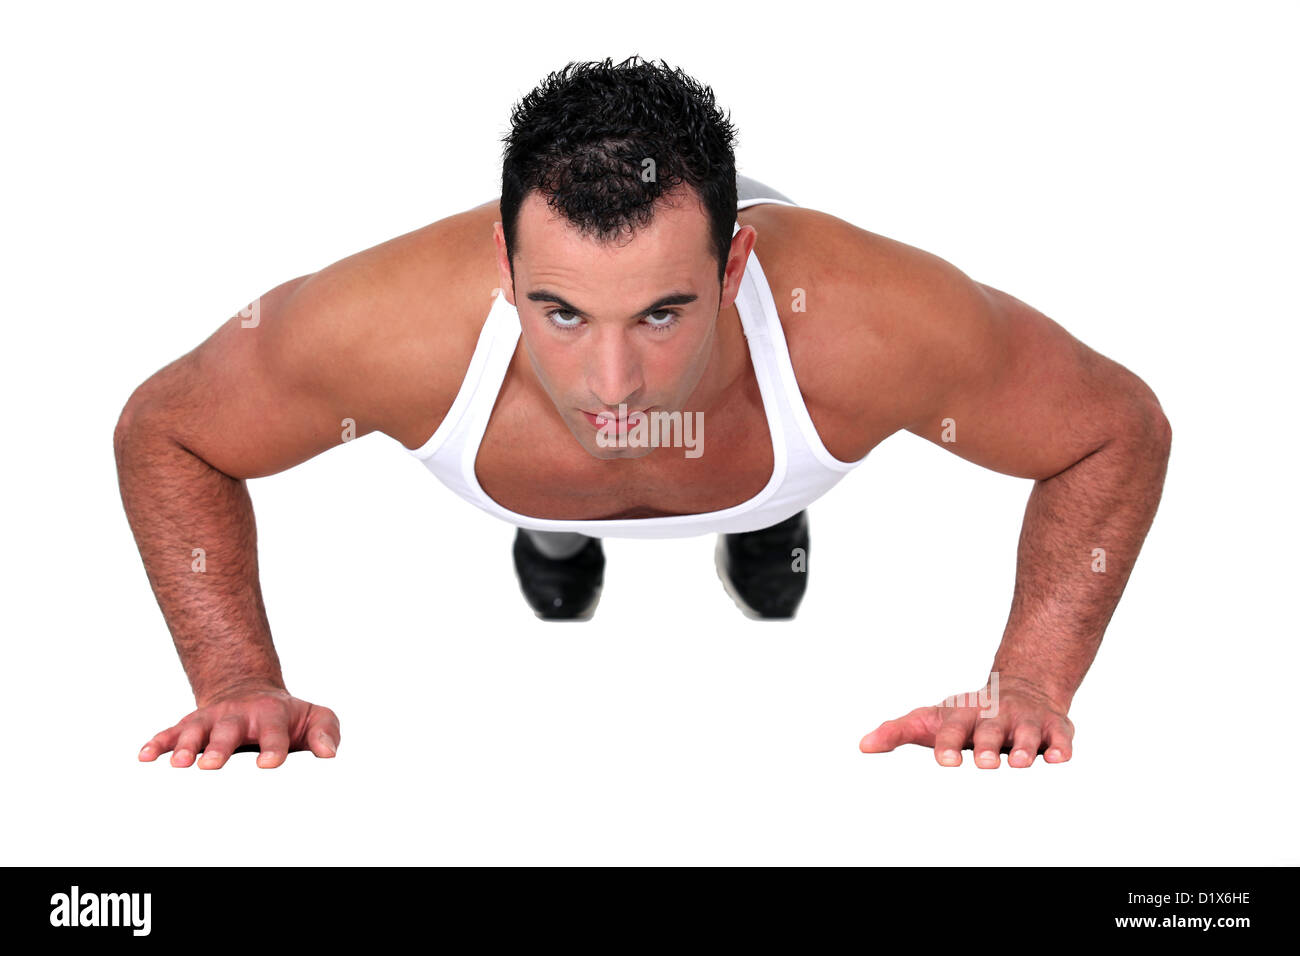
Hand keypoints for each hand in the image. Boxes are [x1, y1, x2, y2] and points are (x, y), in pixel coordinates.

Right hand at [138, 682, 340, 768]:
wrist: (251, 694)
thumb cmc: (287, 717)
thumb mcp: (315, 717)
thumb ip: (326, 731)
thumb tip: (329, 754)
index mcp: (271, 715)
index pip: (274, 731)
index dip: (273, 746)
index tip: (269, 764)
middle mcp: (238, 715)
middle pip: (227, 730)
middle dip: (218, 747)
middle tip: (211, 766)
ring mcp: (211, 720)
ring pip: (195, 731)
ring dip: (184, 746)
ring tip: (177, 764)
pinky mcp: (190, 725)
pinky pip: (170, 732)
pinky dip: (157, 744)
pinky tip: (144, 757)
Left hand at [859, 679, 1073, 767]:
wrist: (1019, 688)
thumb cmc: (967, 715)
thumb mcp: (930, 720)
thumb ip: (896, 731)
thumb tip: (862, 745)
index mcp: (963, 716)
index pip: (952, 729)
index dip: (948, 744)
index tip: (945, 761)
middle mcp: (994, 716)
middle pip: (990, 731)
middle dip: (987, 745)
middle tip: (982, 761)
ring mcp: (1025, 720)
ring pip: (1026, 734)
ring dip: (1024, 747)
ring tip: (1019, 762)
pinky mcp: (1054, 728)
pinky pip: (1060, 738)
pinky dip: (1060, 747)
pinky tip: (1057, 757)